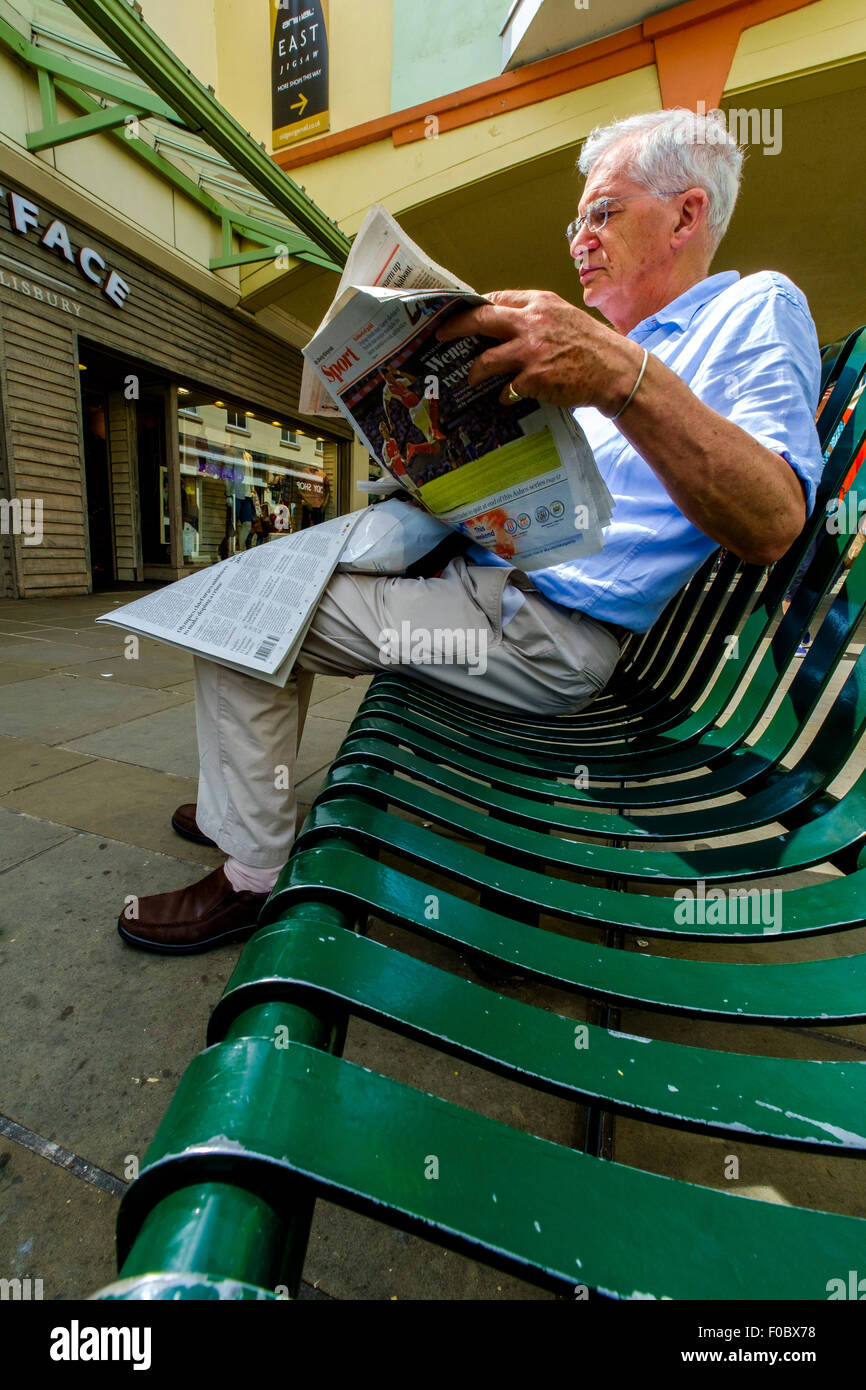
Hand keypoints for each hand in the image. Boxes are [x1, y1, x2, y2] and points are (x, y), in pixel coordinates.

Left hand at [436, 290, 638, 412]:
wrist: (616, 370)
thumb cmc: (591, 346)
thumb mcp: (563, 318)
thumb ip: (535, 317)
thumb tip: (503, 324)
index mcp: (540, 304)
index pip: (497, 299)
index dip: (475, 307)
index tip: (460, 315)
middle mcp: (532, 322)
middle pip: (481, 320)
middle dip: (455, 328)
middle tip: (440, 335)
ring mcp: (532, 351)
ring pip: (486, 360)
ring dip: (474, 371)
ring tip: (471, 378)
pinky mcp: (534, 378)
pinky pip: (505, 389)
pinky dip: (502, 395)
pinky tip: (505, 398)